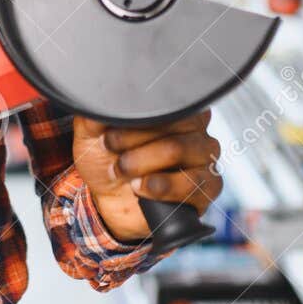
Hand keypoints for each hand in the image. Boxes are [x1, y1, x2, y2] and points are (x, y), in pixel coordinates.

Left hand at [72, 111, 220, 243]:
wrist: (111, 202)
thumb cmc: (110, 161)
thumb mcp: (93, 136)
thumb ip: (95, 115)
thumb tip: (96, 101)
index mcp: (174, 109)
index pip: (163, 101)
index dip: (133, 118)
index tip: (107, 133)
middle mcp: (196, 129)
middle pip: (172, 123)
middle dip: (133, 140)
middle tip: (111, 150)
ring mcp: (205, 157)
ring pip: (178, 149)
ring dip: (142, 162)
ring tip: (122, 171)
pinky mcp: (209, 186)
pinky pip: (192, 183)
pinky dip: (161, 186)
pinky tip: (142, 188)